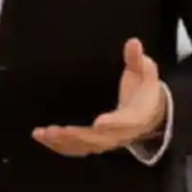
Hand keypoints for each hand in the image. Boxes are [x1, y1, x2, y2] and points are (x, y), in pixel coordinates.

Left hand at [33, 37, 166, 156]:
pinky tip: (42, 137)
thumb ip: (137, 58)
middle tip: (57, 131)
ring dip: (63, 142)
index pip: (125, 122)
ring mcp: (107, 140)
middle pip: (99, 140)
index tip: (98, 124)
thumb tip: (134, 42)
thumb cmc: (144, 89)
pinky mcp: (96, 142)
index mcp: (136, 116)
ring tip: (43, 134)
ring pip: (84, 146)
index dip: (113, 124)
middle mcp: (121, 133)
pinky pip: (77, 148)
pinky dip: (59, 145)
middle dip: (77, 136)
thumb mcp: (145, 71)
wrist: (150, 114)